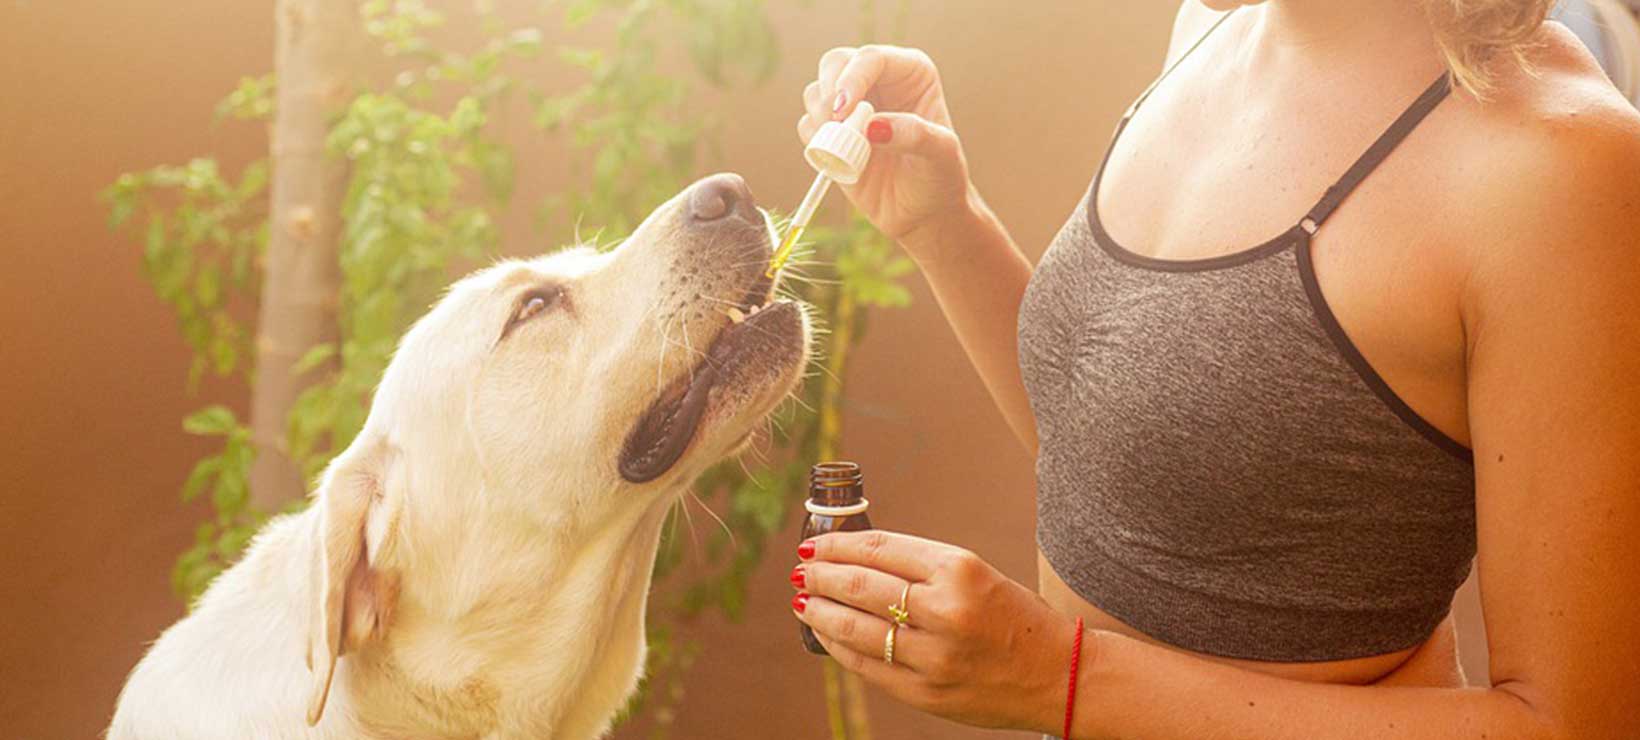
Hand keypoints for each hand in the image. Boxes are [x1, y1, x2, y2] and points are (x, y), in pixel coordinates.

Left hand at [790, 530, 1078, 731]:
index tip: (815, 544)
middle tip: (801, 570)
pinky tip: (826, 635)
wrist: (1059, 675)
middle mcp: (945, 610)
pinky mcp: (926, 693)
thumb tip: (856, 559)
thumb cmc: (1015, 618)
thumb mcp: (976, 574)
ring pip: (855, 628)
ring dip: (820, 611)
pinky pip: (867, 666)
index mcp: (959, 570)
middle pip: (860, 585)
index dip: (837, 545)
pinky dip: (839, 648)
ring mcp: (933, 655)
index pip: (879, 548)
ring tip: (804, 600)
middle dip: (821, 575)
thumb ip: (921, 567)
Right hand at [797, 46, 977, 254]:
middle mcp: (878, 82)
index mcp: (910, 72)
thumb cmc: (941, 178)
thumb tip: (873, 127)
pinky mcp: (832, 134)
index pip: (871, 58)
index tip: (844, 111)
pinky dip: (815, 141)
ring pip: (816, 93)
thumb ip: (914, 135)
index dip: (852, 78)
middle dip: (829, 93)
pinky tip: (839, 160)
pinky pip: (807, 125)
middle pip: (835, 63)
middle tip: (836, 125)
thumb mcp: (941, 155)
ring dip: (821, 119)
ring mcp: (852, 107)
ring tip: (848, 149)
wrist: (925, 214)